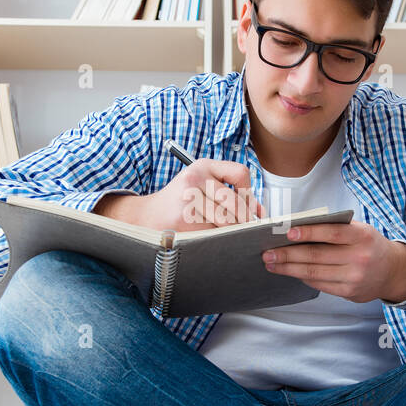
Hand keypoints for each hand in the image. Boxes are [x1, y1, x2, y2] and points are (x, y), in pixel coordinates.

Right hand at [94, 159, 266, 232]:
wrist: (145, 217)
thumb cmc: (179, 204)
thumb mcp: (201, 187)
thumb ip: (229, 193)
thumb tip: (260, 211)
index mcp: (202, 166)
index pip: (240, 172)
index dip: (249, 193)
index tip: (249, 207)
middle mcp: (195, 178)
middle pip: (235, 202)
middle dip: (243, 220)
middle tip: (242, 230)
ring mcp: (188, 198)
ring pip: (226, 220)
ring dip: (230, 232)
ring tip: (223, 234)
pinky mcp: (184, 219)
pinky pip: (213, 232)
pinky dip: (217, 239)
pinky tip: (209, 239)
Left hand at [261, 221, 405, 303]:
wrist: (392, 271)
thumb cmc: (368, 245)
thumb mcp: (359, 231)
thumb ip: (334, 229)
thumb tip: (296, 231)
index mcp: (362, 236)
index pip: (331, 233)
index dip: (309, 232)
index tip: (287, 232)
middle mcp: (359, 258)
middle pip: (316, 256)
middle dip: (288, 255)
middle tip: (268, 253)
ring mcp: (354, 277)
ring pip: (314, 273)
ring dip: (289, 269)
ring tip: (272, 264)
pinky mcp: (349, 292)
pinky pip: (319, 284)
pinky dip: (302, 277)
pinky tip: (290, 271)